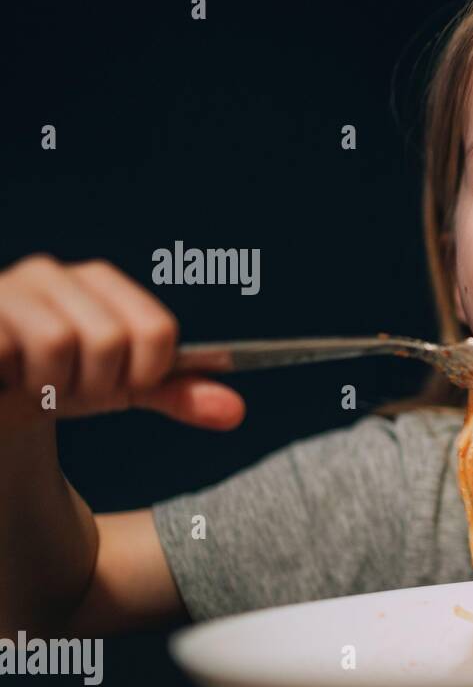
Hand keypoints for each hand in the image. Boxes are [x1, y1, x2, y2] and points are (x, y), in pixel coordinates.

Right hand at [0, 254, 244, 430]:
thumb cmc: (59, 380)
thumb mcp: (124, 388)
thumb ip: (178, 394)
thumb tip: (235, 411)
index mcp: (103, 283)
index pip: (157, 331)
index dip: (143, 373)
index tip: (116, 383)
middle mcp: (56, 275)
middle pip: (111, 338)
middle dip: (94, 384)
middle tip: (68, 388)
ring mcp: (9, 289)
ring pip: (58, 342)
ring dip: (49, 384)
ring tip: (35, 383)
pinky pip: (5, 348)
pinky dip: (12, 379)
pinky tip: (6, 377)